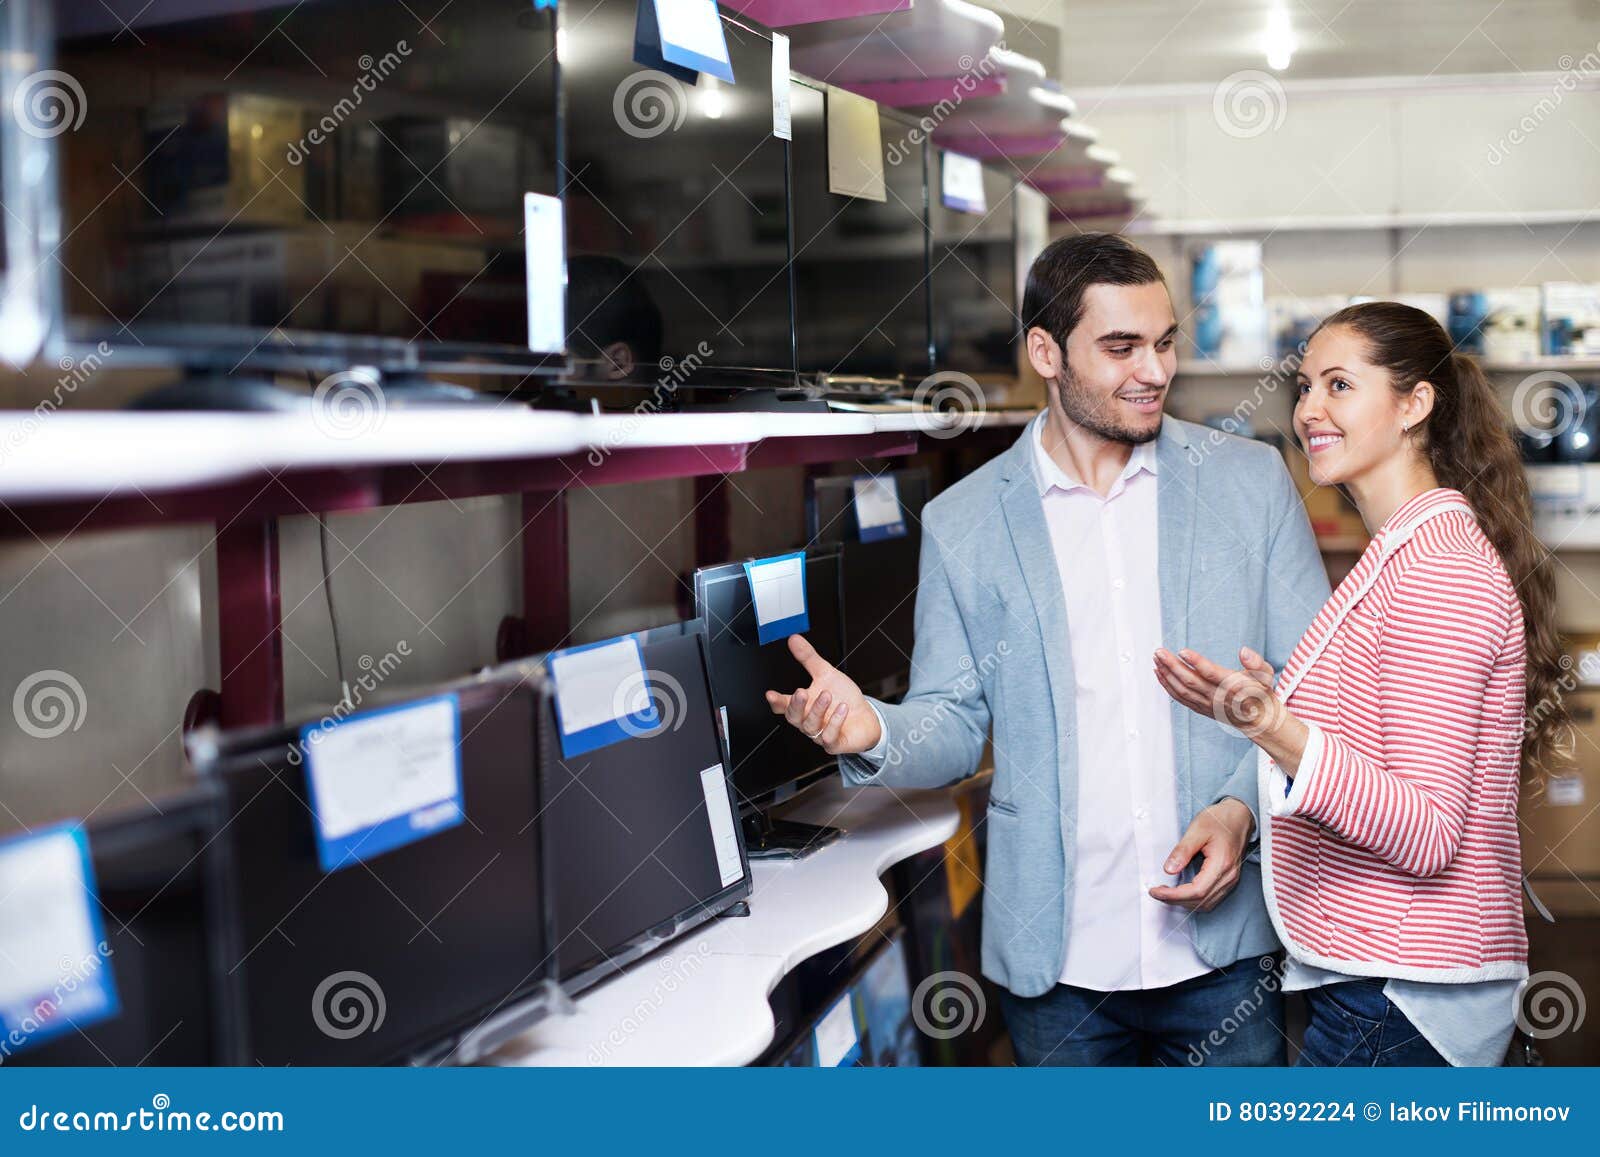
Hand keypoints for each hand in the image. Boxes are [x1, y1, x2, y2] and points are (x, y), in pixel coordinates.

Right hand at [764, 634, 881, 755]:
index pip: (783, 705)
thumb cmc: (843, 697)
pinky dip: (834, 723)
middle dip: (796, 705)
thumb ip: (808, 658)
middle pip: (794, 718)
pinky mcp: (834, 743)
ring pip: (810, 726)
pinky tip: (842, 709)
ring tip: (828, 695)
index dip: (776, 701)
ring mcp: (820, 734)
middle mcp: (808, 721)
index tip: (770, 694)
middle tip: (802, 691)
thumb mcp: (826, 673)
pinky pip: (829, 738)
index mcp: (803, 705)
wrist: (866, 716)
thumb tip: (794, 639)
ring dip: (818, 710)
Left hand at [1148, 798, 1254, 911]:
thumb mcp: (1197, 830)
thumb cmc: (1219, 820)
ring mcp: (1230, 880)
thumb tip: (1169, 870)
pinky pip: (1211, 899)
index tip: (1156, 891)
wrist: (1239, 817)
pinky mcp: (1228, 880)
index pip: (1197, 891)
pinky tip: (1181, 892)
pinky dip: (1194, 900)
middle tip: (1156, 892)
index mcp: (1222, 864)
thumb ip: (1182, 850)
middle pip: (1201, 901)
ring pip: (1206, 904)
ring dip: (1184, 902)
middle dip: (1175, 900)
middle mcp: (1229, 877)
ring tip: (1166, 893)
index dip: (1174, 895)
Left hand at [1153, 646, 1283, 739]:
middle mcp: (1218, 696)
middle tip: (1159, 652)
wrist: (1257, 720)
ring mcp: (1207, 704)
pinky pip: (1180, 697)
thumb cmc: (1260, 693)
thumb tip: (1244, 651)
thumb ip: (1256, 662)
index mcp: (1233, 686)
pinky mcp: (1200, 708)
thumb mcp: (1266, 675)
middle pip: (1191, 681)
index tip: (1182, 651)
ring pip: (1182, 689)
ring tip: (1156, 659)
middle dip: (1172, 665)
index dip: (1196, 662)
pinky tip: (1159, 673)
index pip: (1211, 674)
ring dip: (1166, 674)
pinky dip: (1167, 685)